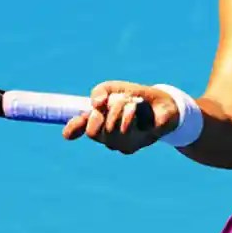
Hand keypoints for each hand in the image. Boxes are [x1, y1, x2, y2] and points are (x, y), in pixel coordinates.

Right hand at [61, 81, 178, 154]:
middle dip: (103, 112)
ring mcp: (122, 144)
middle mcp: (108, 137)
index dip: (73, 130)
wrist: (163, 102)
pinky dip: (130, 113)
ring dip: (119, 109)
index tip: (67, 134)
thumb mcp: (115, 88)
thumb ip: (100, 91)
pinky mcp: (137, 144)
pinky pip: (125, 130)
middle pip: (93, 132)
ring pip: (110, 131)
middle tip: (117, 100)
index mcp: (99, 123)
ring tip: (131, 102)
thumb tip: (95, 104)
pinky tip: (137, 109)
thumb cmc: (136, 96)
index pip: (80, 130)